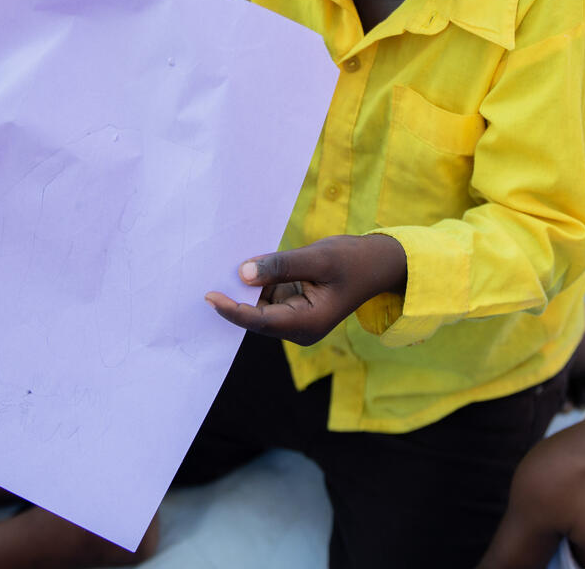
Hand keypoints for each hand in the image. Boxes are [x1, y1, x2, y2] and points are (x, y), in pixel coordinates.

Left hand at [205, 235, 406, 346]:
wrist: (376, 263)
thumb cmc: (352, 261)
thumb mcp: (318, 258)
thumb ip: (280, 266)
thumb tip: (242, 273)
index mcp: (308, 323)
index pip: (261, 321)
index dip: (233, 310)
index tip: (210, 296)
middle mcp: (299, 327)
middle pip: (256, 316)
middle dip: (234, 296)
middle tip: (208, 273)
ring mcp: (295, 318)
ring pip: (259, 305)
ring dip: (243, 287)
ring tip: (223, 264)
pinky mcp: (292, 305)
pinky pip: (266, 296)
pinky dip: (255, 282)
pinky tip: (243, 265)